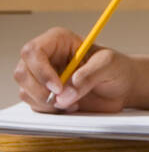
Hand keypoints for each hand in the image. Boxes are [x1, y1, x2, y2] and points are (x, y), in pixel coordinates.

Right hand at [13, 27, 134, 112]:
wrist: (123, 86)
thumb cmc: (117, 68)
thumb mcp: (108, 65)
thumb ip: (88, 76)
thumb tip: (64, 94)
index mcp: (58, 41)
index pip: (33, 51)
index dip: (41, 71)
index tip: (58, 87)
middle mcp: (46, 58)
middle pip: (23, 73)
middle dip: (40, 90)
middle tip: (63, 100)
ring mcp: (42, 77)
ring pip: (26, 91)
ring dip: (46, 102)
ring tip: (73, 102)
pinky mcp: (45, 94)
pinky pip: (34, 105)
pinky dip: (49, 110)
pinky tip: (70, 106)